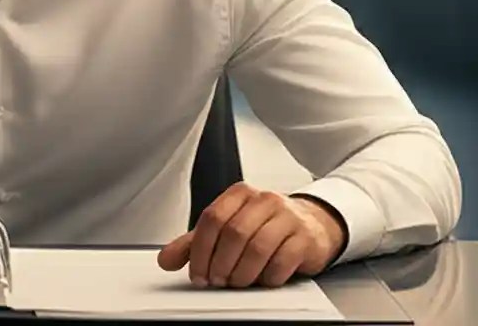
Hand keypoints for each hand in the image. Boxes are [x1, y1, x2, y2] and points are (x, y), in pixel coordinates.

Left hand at [157, 182, 345, 287]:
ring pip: (257, 247)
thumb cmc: (263, 227)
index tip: (197, 274)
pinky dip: (267, 276)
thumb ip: (195, 244)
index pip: (212, 218)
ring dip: (241, 273)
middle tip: (215, 282)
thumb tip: (165, 260)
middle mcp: (264, 200)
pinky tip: (262, 279)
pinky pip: (282, 261)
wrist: (311, 225)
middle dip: (220, 264)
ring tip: (236, 283)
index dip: (200, 250)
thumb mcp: (227, 230)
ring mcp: (288, 217)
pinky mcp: (305, 238)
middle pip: (233, 233)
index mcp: (239, 194)